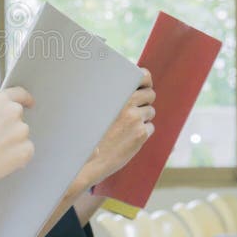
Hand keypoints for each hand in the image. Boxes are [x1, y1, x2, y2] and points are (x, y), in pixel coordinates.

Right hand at [0, 87, 35, 190]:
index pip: (19, 94)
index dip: (25, 99)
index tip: (29, 103)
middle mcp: (12, 112)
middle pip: (19, 118)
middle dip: (11, 127)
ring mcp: (21, 131)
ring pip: (22, 136)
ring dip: (14, 143)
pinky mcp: (26, 149)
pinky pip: (26, 151)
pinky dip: (18, 156)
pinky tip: (2, 160)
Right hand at [67, 68, 155, 194]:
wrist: (86, 160)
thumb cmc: (88, 133)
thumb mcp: (95, 109)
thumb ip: (113, 97)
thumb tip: (132, 89)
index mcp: (116, 93)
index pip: (142, 76)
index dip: (145, 79)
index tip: (143, 84)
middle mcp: (127, 104)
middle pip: (150, 95)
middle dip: (145, 100)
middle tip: (134, 108)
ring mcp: (135, 120)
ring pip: (150, 112)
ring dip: (143, 117)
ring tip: (125, 126)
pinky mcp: (140, 134)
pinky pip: (150, 127)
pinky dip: (142, 131)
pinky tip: (127, 137)